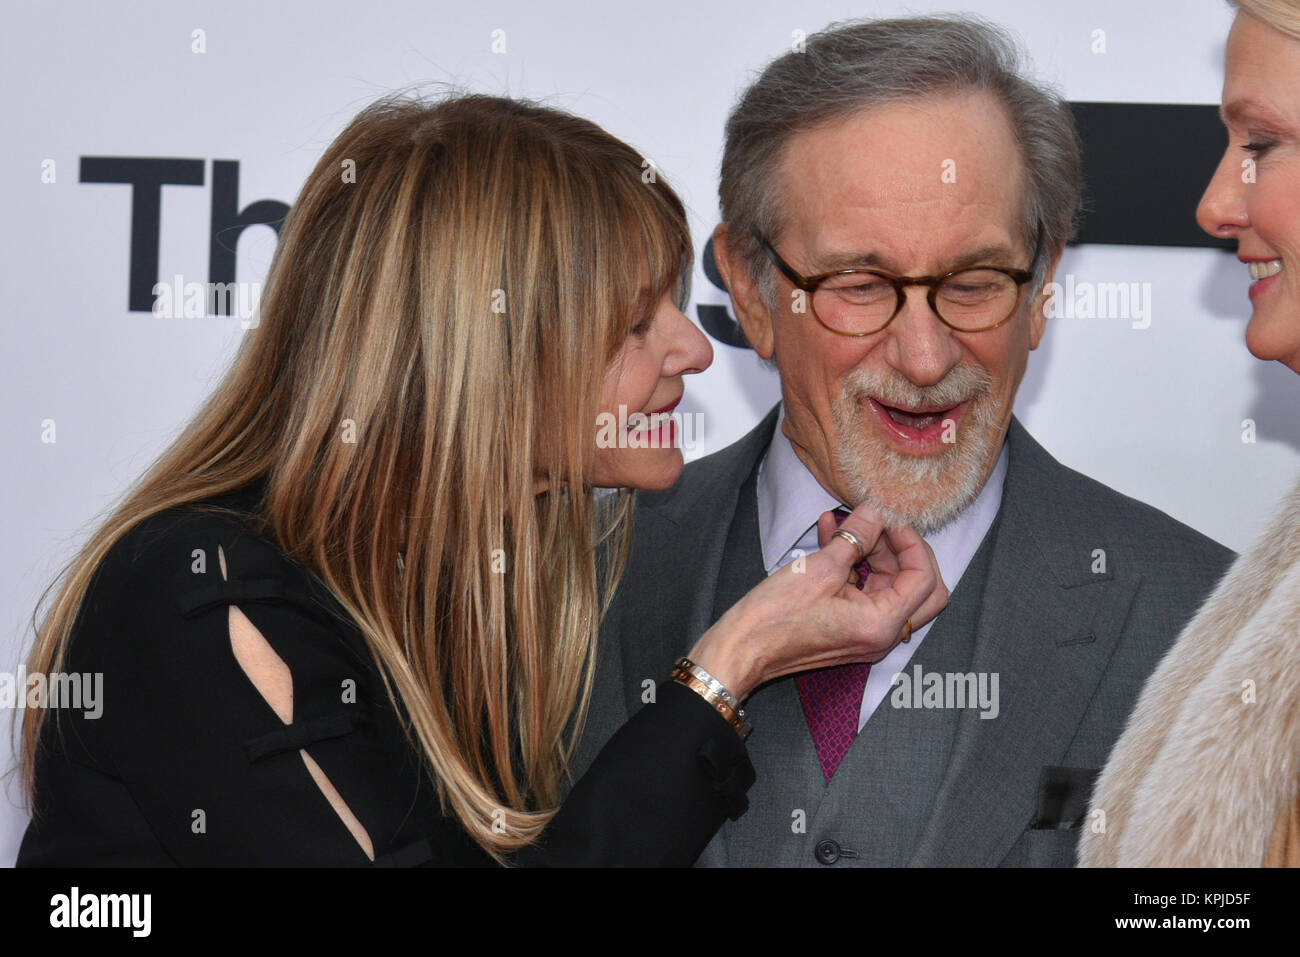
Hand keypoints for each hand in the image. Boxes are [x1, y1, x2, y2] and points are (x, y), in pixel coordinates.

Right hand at [686, 501, 947, 700]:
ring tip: (846, 523)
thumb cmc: (774, 617)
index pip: (924, 579)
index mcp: (881, 625)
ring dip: (875, 553)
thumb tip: (875, 513)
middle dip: (902, 551)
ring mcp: (866, 634)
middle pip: (920, 588)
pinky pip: (866, 592)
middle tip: (877, 525)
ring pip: (893, 587)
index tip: (887, 519)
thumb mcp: (818, 568)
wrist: (741, 648)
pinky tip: (831, 536)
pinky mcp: (848, 628)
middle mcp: (881, 635)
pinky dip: (856, 566)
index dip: (911, 542)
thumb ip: (855, 537)